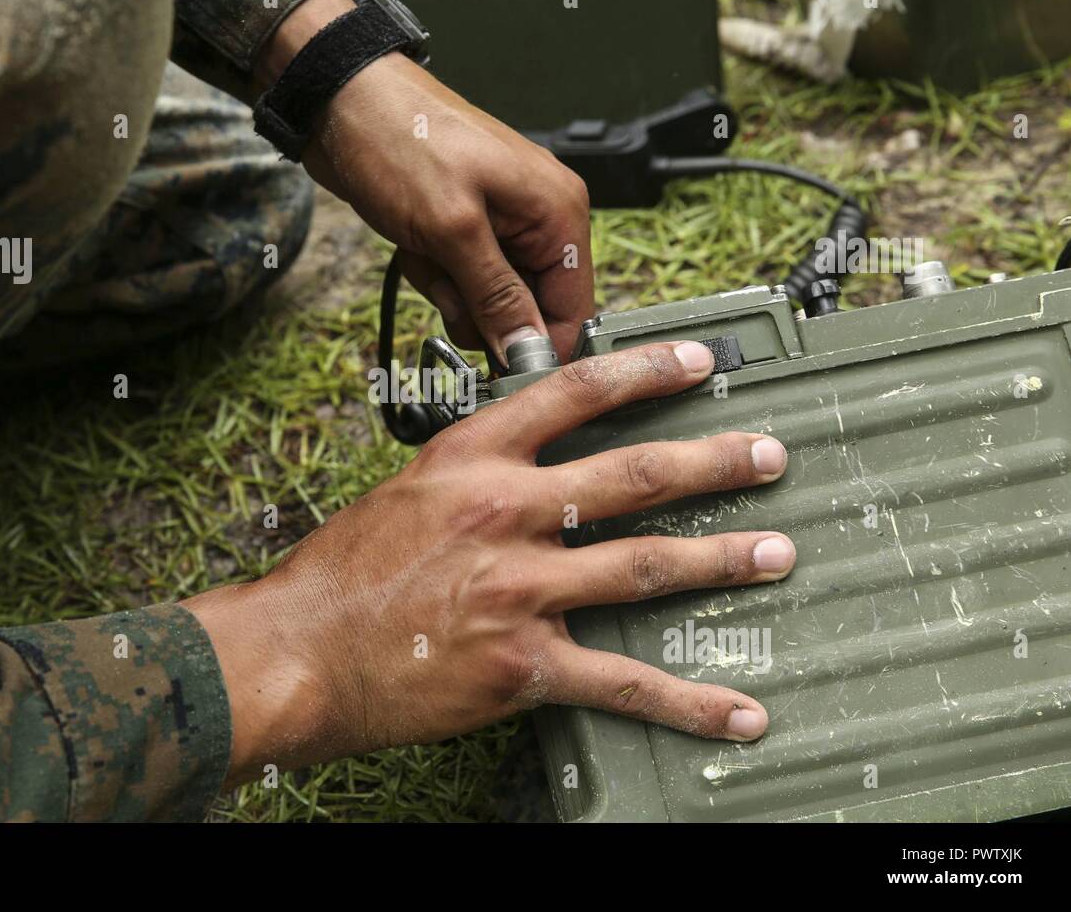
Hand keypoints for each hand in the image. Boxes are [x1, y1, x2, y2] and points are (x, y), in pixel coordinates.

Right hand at [185, 341, 795, 783]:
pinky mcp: (523, 664)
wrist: (295, 652)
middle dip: (714, 462)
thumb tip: (533, 470)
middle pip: (634, 476)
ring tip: (775, 552)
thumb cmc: (341, 574)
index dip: (646, 371)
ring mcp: (519, 589)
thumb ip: (475, 476)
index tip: (700, 361)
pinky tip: (738, 709)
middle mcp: (504, 511)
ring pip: (645, 567)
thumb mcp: (405, 493)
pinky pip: (623, 680)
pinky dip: (689, 700)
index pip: (574, 393)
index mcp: (470, 458)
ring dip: (722, 558)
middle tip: (768, 456)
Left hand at [258, 0, 594, 363]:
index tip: (496, 365)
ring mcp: (502, 224)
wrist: (341, 103)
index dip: (536, 345)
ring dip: (447, 289)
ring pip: (488, 301)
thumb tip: (528, 351)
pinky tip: (413, 242)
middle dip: (479, 308)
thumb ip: (496, 295)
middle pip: (528, 310)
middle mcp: (539, 218)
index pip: (574, 309)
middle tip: (444, 276)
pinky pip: (460, 281)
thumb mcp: (452, 229)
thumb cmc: (401, 141)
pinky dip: (432, 273)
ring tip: (423, 248)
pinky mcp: (466, 229)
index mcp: (557, 211)